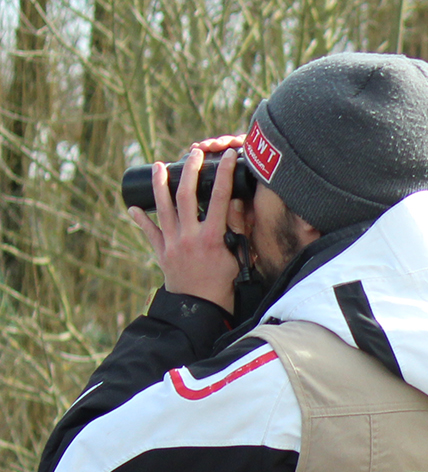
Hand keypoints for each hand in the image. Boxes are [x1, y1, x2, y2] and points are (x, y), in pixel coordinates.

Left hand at [127, 143, 244, 313]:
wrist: (201, 306)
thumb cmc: (224, 283)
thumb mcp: (237, 256)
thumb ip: (235, 230)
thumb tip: (234, 203)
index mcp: (212, 237)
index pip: (219, 197)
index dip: (222, 173)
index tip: (225, 156)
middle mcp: (189, 236)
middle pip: (185, 195)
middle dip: (188, 170)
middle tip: (192, 153)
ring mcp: (172, 243)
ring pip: (162, 208)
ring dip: (159, 185)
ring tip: (159, 166)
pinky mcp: (161, 252)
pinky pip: (149, 232)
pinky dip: (141, 220)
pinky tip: (134, 209)